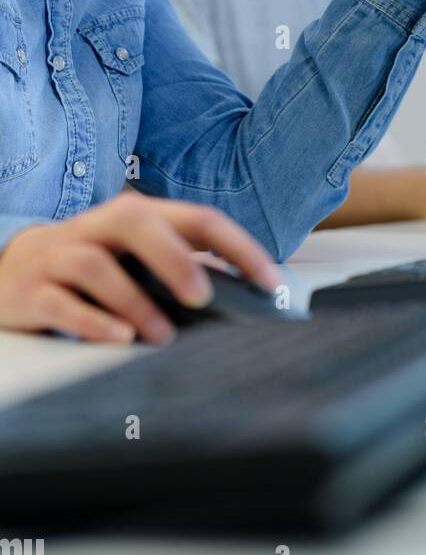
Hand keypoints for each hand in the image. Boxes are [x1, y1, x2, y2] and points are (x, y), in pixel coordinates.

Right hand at [0, 195, 282, 343]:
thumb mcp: (135, 257)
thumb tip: (244, 295)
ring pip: (96, 265)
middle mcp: (98, 228)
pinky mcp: (31, 292)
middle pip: (137, 222)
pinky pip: (61, 303)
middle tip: (203, 298)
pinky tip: (119, 338)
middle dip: (175, 258)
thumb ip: (180, 267)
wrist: (7, 270)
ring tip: (163, 335)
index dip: (238, 247)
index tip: (270, 283)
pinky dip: (92, 322)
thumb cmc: (90, 267)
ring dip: (135, 301)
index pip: (197, 219)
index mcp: (137, 216)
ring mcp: (60, 256)